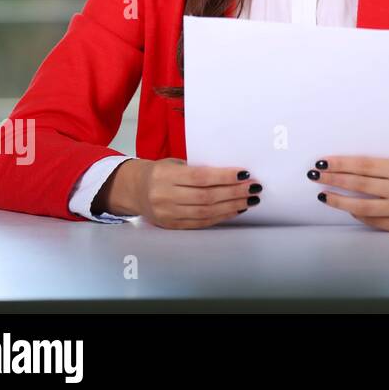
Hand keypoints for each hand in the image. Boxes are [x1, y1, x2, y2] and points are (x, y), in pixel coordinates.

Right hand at [113, 158, 257, 229]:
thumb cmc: (161, 172)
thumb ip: (198, 169)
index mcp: (164, 175)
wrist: (134, 190)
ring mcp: (167, 214)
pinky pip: (201, 223)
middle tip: (254, 187)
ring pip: (206, 212)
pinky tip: (235, 209)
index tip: (245, 173)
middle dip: (234, 192)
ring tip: (250, 199)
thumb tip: (234, 173)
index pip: (200, 177)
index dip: (224, 177)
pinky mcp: (171, 226)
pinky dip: (221, 216)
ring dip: (232, 206)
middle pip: (206, 197)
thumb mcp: (175, 164)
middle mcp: (164, 196)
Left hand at [309, 156, 388, 231]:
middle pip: (361, 184)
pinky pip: (373, 221)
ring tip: (324, 196)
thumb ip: (379, 169)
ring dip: (340, 201)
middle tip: (315, 176)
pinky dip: (358, 214)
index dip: (342, 164)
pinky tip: (348, 207)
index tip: (323, 163)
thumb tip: (344, 171)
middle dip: (335, 179)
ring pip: (363, 206)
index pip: (365, 165)